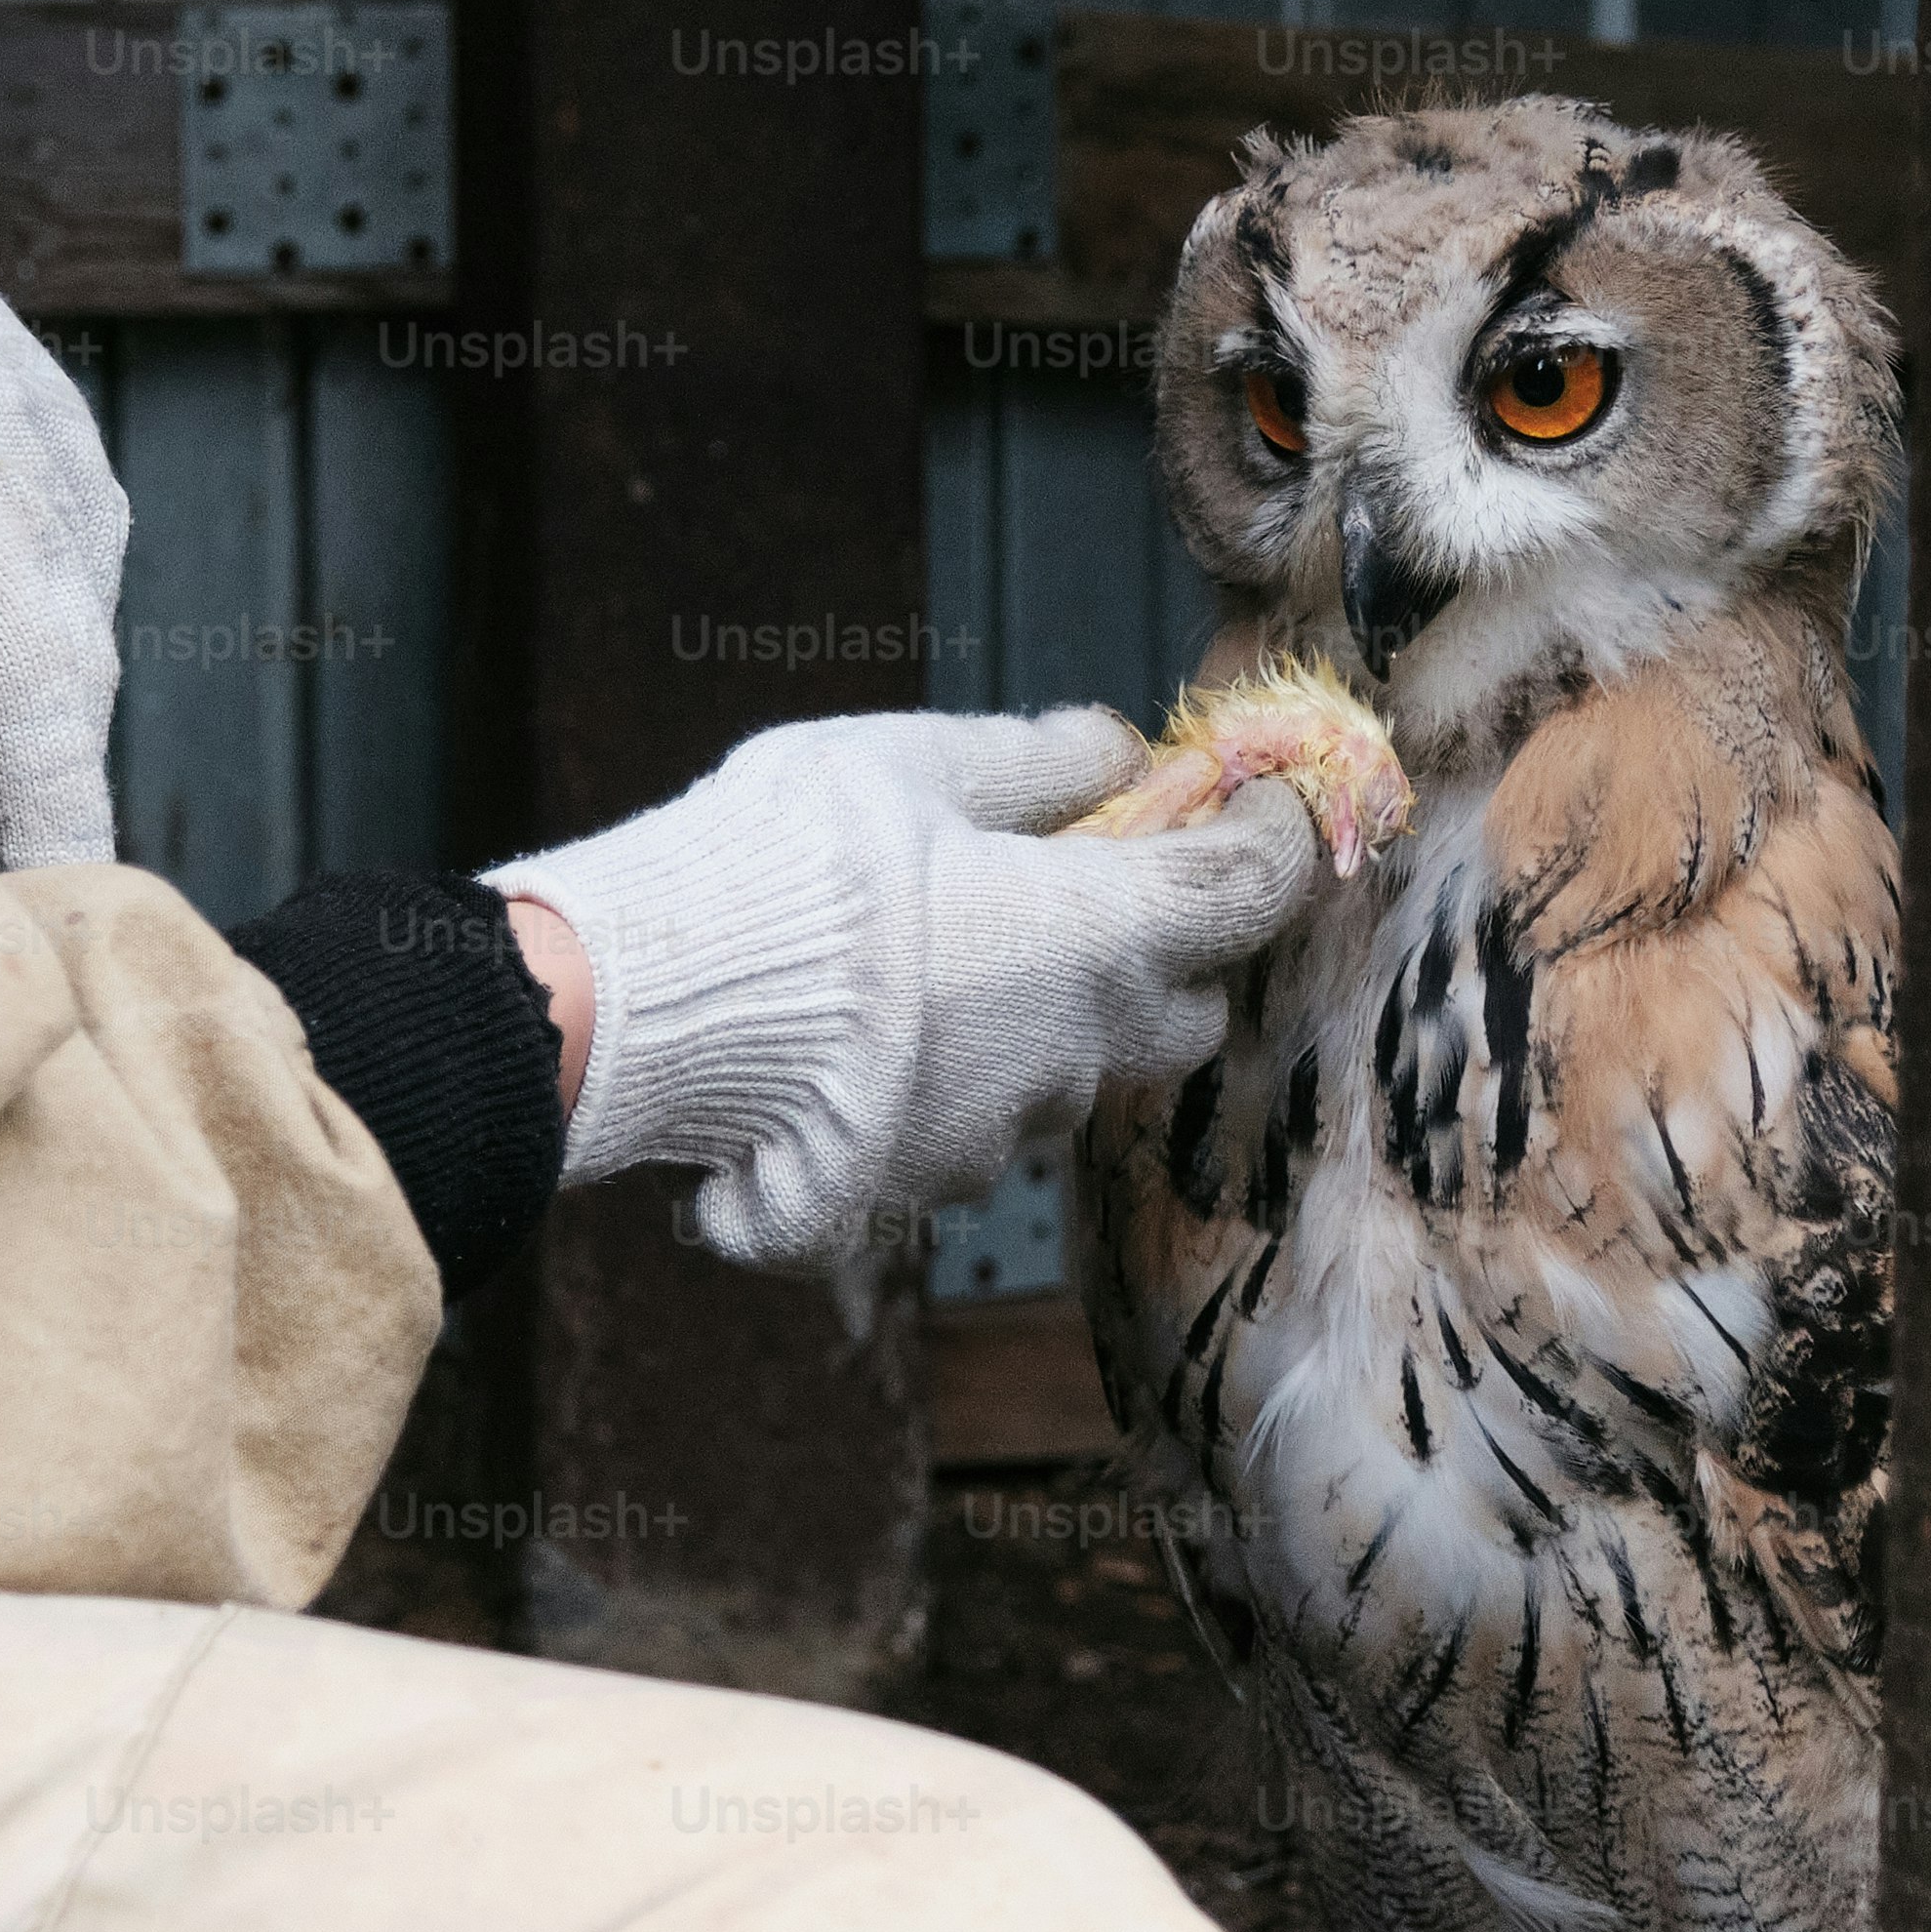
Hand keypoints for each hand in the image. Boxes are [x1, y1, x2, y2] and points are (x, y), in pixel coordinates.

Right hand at [489, 708, 1319, 1269]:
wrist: (651, 1008)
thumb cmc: (791, 863)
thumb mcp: (912, 762)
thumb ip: (1036, 760)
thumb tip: (1117, 748)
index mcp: (1099, 932)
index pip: (1251, 891)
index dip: (1279, 838)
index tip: (1269, 800)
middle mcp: (1076, 1048)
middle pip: (1184, 1014)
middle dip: (1168, 956)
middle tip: (1100, 888)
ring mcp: (1002, 1132)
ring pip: (1072, 1076)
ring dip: (1047, 1023)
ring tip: (948, 960)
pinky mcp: (921, 1184)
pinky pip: (972, 1126)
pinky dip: (951, 1079)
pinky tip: (876, 1035)